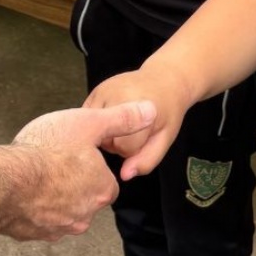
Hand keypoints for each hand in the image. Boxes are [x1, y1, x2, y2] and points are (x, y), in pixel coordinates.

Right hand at [4, 101, 156, 240]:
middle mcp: (84, 216)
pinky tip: (21, 189)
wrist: (7, 181)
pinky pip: (37, 220)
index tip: (76, 152)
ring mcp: (58, 229)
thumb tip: (151, 111)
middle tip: (54, 161)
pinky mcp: (33, 235)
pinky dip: (32, 207)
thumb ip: (123, 119)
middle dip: (72, 182)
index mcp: (102, 190)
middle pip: (84, 197)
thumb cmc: (49, 150)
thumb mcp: (90, 123)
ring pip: (61, 210)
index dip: (91, 165)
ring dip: (51, 197)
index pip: (106, 181)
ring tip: (35, 174)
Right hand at [84, 64, 191, 178]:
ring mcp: (103, 91)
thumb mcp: (164, 138)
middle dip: (117, 144)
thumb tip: (125, 175)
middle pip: (105, 141)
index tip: (142, 139)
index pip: (124, 148)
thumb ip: (147, 160)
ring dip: (106, 136)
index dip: (133, 150)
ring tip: (123, 126)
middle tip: (132, 132)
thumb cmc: (167, 111)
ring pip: (93, 132)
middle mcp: (117, 96)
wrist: (164, 79)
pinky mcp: (94, 90)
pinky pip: (88, 120)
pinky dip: (98, 126)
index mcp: (138, 108)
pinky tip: (112, 120)